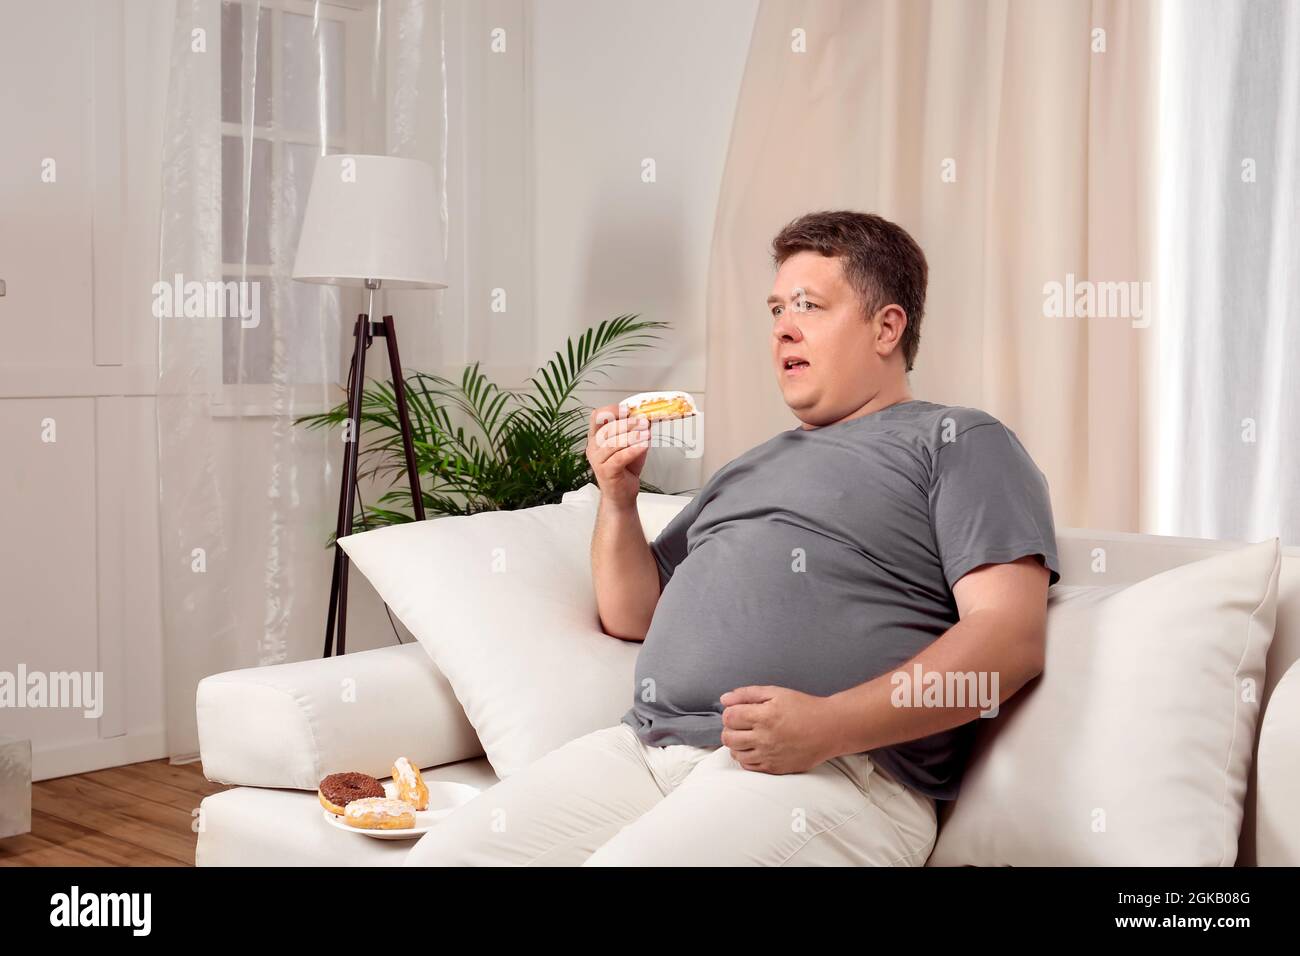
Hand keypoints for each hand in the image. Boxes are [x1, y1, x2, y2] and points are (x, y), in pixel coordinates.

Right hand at [585, 404, 649, 508]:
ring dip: (632, 436)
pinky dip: (633, 450)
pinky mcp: (605, 471)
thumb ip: (637, 432)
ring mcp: (597, 460)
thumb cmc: (625, 470)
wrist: (621, 495)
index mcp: (596, 437)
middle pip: (607, 429)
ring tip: (646, 433)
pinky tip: (643, 445)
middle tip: (643, 421)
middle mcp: (593, 447)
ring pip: (613, 442)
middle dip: (627, 423)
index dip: (611, 410)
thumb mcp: (632, 445)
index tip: (627, 409)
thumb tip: (647, 418)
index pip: (597, 417)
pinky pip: (619, 457)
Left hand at [719, 685, 842, 773]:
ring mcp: (769, 756)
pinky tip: (755, 748)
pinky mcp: (775, 768)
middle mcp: (764, 738)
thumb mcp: (776, 692)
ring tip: (748, 736)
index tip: (738, 711)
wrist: (829, 729)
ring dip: (736, 744)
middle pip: (728, 737)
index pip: (729, 717)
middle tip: (740, 724)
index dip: (729, 712)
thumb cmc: (804, 708)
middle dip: (729, 729)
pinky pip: (748, 767)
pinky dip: (746, 757)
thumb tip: (724, 699)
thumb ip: (747, 694)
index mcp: (764, 716)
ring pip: (736, 754)